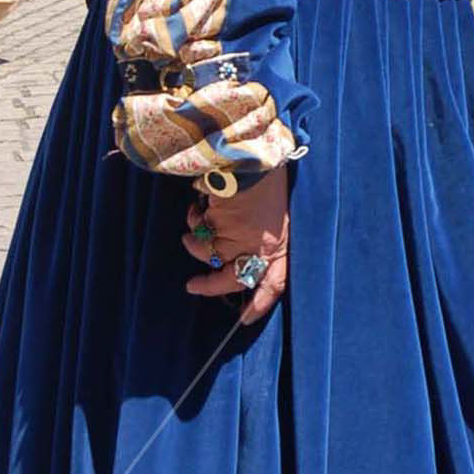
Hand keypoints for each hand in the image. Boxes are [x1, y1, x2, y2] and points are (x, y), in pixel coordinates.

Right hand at [182, 165, 289, 322]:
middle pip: (231, 280)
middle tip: (192, 286)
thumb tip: (226, 260)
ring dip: (194, 242)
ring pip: (207, 254)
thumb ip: (259, 237)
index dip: (260, 304)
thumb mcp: (271, 214)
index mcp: (281, 243)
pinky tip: (199, 204)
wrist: (256, 153)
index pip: (275, 283)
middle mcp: (263, 246)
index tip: (244, 319)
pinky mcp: (219, 225)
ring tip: (194, 223)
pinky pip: (197, 230)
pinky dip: (193, 218)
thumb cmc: (266, 181)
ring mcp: (240, 237)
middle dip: (209, 286)